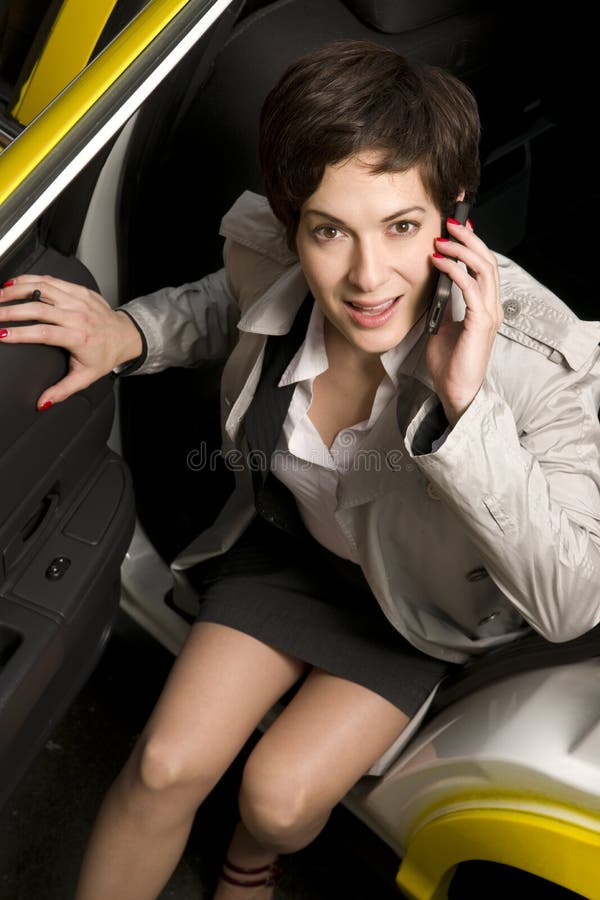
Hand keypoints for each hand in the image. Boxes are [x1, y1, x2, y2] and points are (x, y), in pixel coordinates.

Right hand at [0, 275, 142, 407]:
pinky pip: (52, 280)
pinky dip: (31, 279)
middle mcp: (78, 316)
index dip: (20, 333)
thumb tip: (42, 403)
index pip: (43, 333)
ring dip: (17, 290)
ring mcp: (79, 300)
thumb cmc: (105, 354)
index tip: (1, 334)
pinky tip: (15, 283)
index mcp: (79, 337)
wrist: (125, 335)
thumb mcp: (86, 377)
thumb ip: (62, 390)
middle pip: (38, 309)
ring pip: (43, 289)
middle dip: (10, 310)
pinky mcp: (79, 290)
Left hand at [425, 218, 503, 426]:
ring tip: (443, 239)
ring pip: (484, 269)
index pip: (483, 266)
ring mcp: (489, 314)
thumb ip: (444, 305)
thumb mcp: (443, 326)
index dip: (472, 244)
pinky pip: (470, 287)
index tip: (455, 228)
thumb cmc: (449, 363)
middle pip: (488, 260)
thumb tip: (434, 284)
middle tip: (450, 222)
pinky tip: (439, 262)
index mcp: (484, 306)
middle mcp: (491, 306)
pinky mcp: (481, 323)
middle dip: (469, 238)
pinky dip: (455, 270)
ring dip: (462, 249)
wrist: (455, 392)